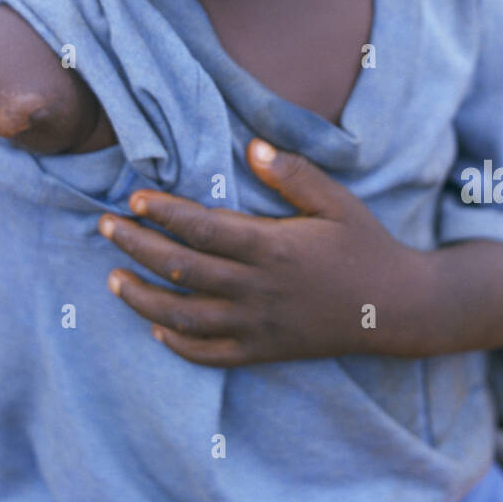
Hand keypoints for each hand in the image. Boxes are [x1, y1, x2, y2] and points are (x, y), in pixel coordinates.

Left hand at [98, 139, 433, 366]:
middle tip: (106, 227)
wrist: (396, 308)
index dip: (162, 213)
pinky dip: (177, 344)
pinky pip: (209, 355)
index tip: (134, 199)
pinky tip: (155, 328)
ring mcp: (258, 325)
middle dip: (136, 247)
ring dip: (142, 298)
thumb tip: (251, 146)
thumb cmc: (365, 246)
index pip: (201, 228)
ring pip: (184, 316)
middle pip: (181, 268)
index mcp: (272, 247)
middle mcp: (257, 289)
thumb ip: (292, 173)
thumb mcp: (336, 201)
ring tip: (114, 279)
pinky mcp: (263, 351)